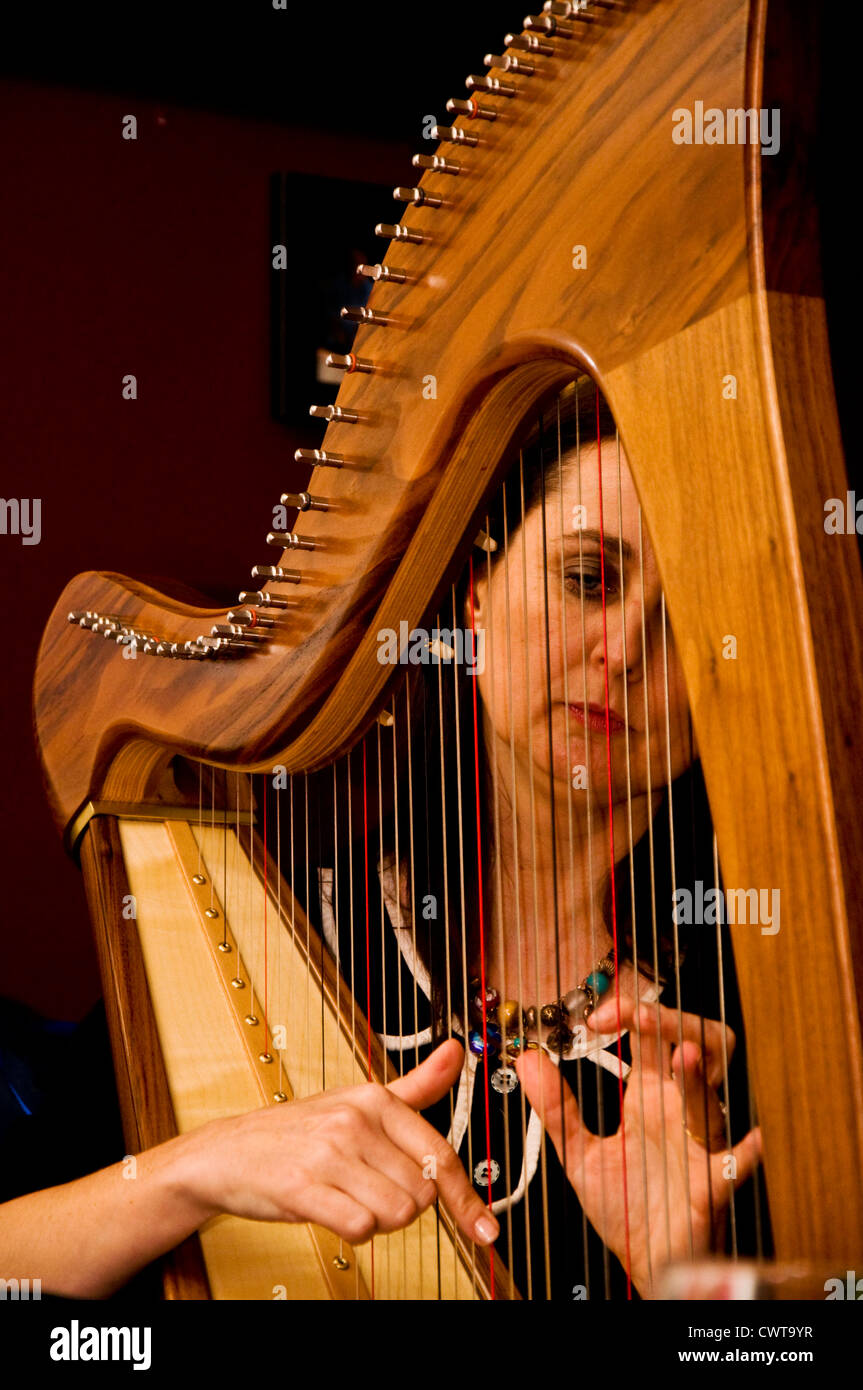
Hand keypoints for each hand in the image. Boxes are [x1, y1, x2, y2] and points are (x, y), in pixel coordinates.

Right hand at [169, 1039, 498, 1248]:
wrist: (228, 1152)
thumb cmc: (301, 1131)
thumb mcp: (361, 1101)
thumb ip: (416, 1085)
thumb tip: (458, 1050)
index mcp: (375, 1099)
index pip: (441, 1154)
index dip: (466, 1199)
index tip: (485, 1228)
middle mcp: (354, 1121)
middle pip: (422, 1193)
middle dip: (404, 1205)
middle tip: (372, 1191)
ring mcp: (327, 1153)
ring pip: (396, 1213)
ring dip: (380, 1220)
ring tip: (351, 1199)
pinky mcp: (302, 1188)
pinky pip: (359, 1228)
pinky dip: (354, 1231)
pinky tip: (334, 1211)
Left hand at [515, 999, 760, 1295]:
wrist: (644, 1258)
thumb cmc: (624, 1204)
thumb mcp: (579, 1153)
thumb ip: (557, 1107)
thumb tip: (527, 1060)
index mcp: (650, 1094)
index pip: (652, 1034)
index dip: (631, 1012)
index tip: (596, 1017)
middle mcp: (678, 1109)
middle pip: (697, 1045)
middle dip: (674, 1022)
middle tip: (640, 1017)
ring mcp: (698, 1144)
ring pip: (712, 1097)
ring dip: (698, 1076)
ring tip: (682, 1054)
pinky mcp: (711, 1185)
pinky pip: (738, 1165)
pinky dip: (748, 1152)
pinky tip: (753, 1139)